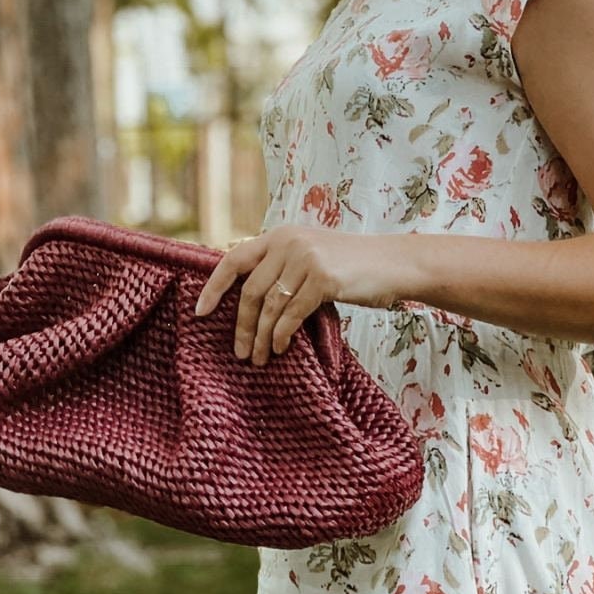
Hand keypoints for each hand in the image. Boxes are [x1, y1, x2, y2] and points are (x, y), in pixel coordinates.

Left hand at [192, 226, 405, 365]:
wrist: (394, 264)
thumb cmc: (351, 268)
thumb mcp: (310, 257)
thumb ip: (281, 268)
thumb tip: (246, 301)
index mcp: (281, 235)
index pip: (234, 259)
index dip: (214, 287)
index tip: (200, 312)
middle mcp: (289, 242)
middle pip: (250, 291)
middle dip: (242, 326)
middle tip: (240, 353)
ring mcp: (305, 258)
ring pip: (270, 306)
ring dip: (262, 337)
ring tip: (260, 358)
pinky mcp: (323, 279)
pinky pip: (291, 315)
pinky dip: (282, 335)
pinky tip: (281, 348)